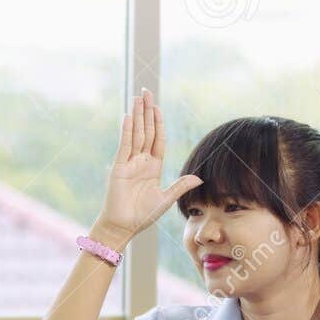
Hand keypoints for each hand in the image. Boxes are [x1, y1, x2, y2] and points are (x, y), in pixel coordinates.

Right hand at [93, 88, 202, 245]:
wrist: (123, 227)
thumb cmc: (142, 217)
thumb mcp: (166, 199)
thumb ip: (180, 185)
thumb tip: (199, 177)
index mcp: (153, 167)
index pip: (157, 138)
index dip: (158, 122)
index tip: (157, 106)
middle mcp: (140, 162)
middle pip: (146, 130)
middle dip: (146, 111)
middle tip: (146, 91)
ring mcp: (129, 163)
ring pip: (136, 134)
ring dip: (137, 115)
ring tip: (138, 97)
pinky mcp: (119, 168)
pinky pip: (124, 146)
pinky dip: (127, 131)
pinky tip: (128, 117)